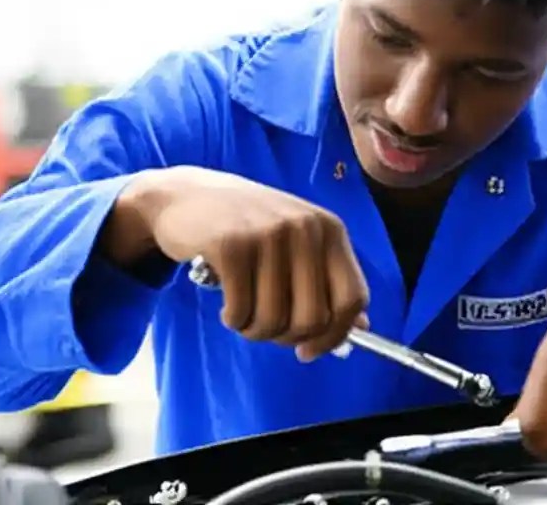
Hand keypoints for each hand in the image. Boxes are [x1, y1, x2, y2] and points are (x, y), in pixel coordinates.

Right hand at [117, 166, 369, 360]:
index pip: (352, 297)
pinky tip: (227, 305)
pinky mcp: (231, 245)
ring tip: (243, 313)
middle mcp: (305, 228)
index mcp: (329, 229)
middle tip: (266, 328)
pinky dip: (233, 320)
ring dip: (255, 331)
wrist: (185, 196)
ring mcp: (268, 234)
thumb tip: (361, 326)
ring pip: (274, 321)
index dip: (334, 335)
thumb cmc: (246, 226)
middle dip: (287, 338)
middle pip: (313, 318)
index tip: (309, 350)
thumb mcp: (296, 241)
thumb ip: (328, 279)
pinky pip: (241, 312)